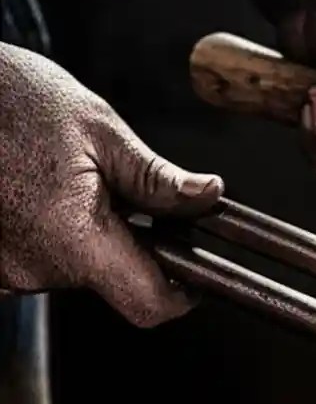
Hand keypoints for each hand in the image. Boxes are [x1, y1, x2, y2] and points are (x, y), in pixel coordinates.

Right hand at [0, 43, 223, 326]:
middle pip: (113, 280)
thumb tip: (208, 197)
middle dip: (134, 242)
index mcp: (72, 239)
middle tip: (127, 191)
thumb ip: (156, 177)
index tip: (196, 268)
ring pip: (75, 268)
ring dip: (90, 234)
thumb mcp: (98, 128)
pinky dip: (55, 232)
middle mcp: (32, 268)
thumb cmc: (8, 99)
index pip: (149, 303)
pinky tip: (45, 192)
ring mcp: (3, 270)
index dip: (183, 292)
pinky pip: (39, 258)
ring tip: (73, 180)